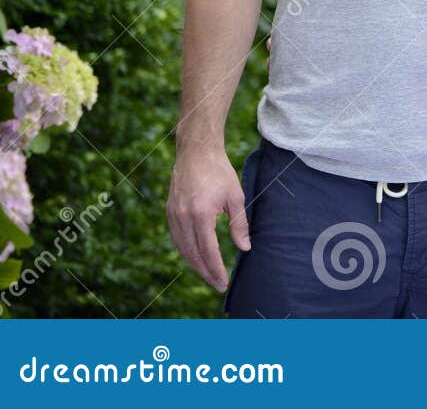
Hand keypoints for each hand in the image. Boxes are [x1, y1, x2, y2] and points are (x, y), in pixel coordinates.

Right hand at [167, 143, 249, 292]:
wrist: (196, 152)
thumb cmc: (220, 172)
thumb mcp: (236, 197)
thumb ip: (239, 224)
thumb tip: (245, 248)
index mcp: (201, 215)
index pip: (208, 251)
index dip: (215, 269)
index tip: (223, 283)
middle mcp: (183, 218)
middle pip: (193, 255)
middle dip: (205, 272)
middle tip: (218, 285)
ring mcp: (173, 216)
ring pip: (182, 249)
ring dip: (195, 264)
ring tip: (209, 274)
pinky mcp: (169, 212)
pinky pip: (177, 239)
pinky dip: (186, 251)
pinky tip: (196, 257)